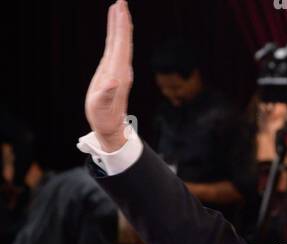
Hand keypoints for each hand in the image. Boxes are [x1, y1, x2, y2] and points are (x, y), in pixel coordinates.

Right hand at [85, 0, 133, 151]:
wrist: (111, 128)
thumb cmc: (104, 118)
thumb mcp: (102, 107)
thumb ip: (107, 93)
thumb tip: (113, 81)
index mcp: (118, 72)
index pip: (121, 44)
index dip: (121, 26)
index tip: (121, 8)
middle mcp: (121, 68)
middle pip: (123, 40)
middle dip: (122, 20)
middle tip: (122, 1)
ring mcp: (118, 69)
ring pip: (120, 42)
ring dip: (119, 25)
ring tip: (118, 8)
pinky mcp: (113, 71)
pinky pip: (115, 48)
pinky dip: (114, 35)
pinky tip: (113, 27)